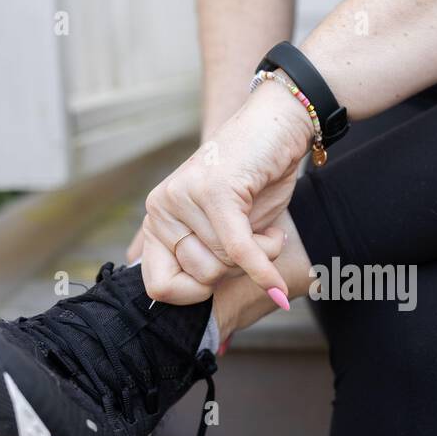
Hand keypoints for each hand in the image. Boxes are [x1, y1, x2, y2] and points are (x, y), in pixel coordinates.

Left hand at [131, 81, 313, 303]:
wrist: (279, 125)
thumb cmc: (256, 179)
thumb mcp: (225, 228)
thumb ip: (207, 258)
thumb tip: (202, 310)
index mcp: (158, 218)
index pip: (158, 286)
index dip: (194, 294)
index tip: (221, 278)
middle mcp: (162, 206)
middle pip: (200, 277)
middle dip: (236, 269)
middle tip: (252, 238)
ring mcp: (185, 197)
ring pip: (224, 263)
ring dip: (260, 254)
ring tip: (265, 224)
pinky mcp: (215, 192)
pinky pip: (239, 250)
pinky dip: (262, 271)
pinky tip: (278, 289)